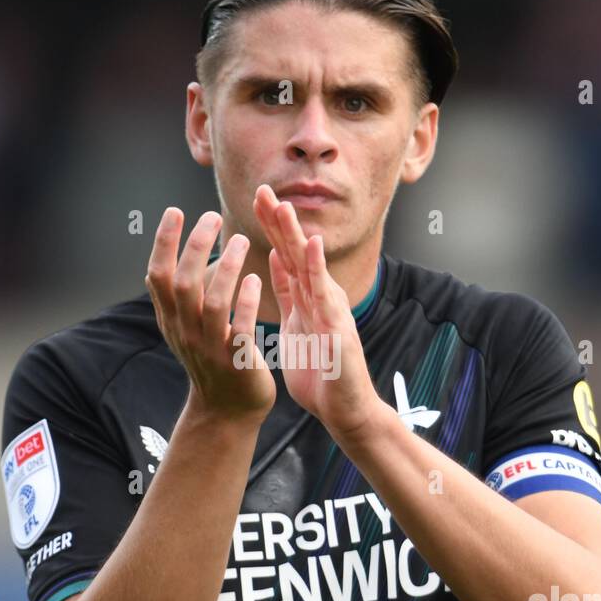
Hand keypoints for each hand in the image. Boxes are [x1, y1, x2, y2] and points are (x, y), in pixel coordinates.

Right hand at [145, 207, 274, 422]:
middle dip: (196, 246)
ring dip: (227, 268)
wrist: (226, 412)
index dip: (163, 242)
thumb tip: (164, 259)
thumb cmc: (211, 361)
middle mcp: (185, 332)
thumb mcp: (184, 329)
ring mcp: (210, 348)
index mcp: (172, 320)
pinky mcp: (236, 361)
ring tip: (242, 242)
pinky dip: (247, 302)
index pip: (158, 275)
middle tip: (213, 217)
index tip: (175, 211)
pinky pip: (240, 328)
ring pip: (213, 303)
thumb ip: (175, 298)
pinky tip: (257, 280)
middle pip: (183, 283)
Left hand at [253, 184, 380, 436]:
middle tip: (262, 190)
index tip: (256, 200)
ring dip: (296, 235)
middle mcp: (321, 299)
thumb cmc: (321, 375)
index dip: (272, 229)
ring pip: (310, 267)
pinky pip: (325, 295)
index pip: (287, 257)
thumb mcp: (297, 328)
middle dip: (279, 221)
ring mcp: (331, 311)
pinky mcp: (337, 328)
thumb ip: (288, 297)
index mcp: (307, 300)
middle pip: (297, 253)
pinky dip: (318, 268)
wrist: (344, 410)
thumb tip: (274, 265)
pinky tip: (312, 245)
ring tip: (283, 206)